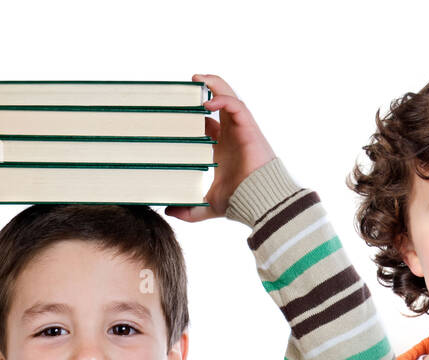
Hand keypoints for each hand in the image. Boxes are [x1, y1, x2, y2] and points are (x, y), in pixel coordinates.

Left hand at [164, 73, 275, 222]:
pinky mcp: (249, 128)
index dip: (193, 115)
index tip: (176, 111)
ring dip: (215, 85)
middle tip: (188, 83)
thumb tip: (167, 212)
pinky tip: (207, 102)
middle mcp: (232, 135)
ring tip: (197, 78)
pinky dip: (223, 99)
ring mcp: (241, 129)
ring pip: (229, 97)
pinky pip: (237, 105)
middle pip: (220, 103)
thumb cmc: (241, 200)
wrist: (260, 201)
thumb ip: (189, 210)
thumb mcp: (208, 205)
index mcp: (223, 148)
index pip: (208, 123)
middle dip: (206, 89)